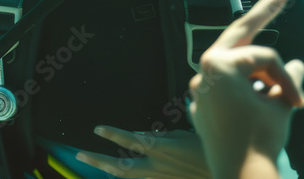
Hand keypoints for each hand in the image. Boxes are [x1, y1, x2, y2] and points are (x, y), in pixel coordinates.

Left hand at [75, 126, 209, 178]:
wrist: (222, 172)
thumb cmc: (207, 151)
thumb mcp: (184, 136)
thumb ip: (161, 136)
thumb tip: (142, 136)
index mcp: (162, 148)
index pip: (130, 139)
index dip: (112, 133)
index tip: (98, 129)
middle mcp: (156, 166)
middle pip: (120, 166)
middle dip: (98, 160)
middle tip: (81, 155)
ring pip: (127, 177)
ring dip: (109, 169)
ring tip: (95, 163)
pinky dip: (130, 177)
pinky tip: (120, 173)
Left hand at [188, 0, 303, 177]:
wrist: (240, 177)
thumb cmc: (258, 139)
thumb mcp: (281, 104)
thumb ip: (289, 78)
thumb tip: (297, 66)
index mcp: (217, 63)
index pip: (264, 57)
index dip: (285, 77)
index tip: (299, 102)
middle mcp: (203, 72)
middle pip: (239, 36)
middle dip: (262, 15)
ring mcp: (200, 91)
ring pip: (238, 71)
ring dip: (259, 76)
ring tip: (280, 94)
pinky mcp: (203, 109)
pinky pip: (229, 92)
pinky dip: (246, 92)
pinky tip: (261, 99)